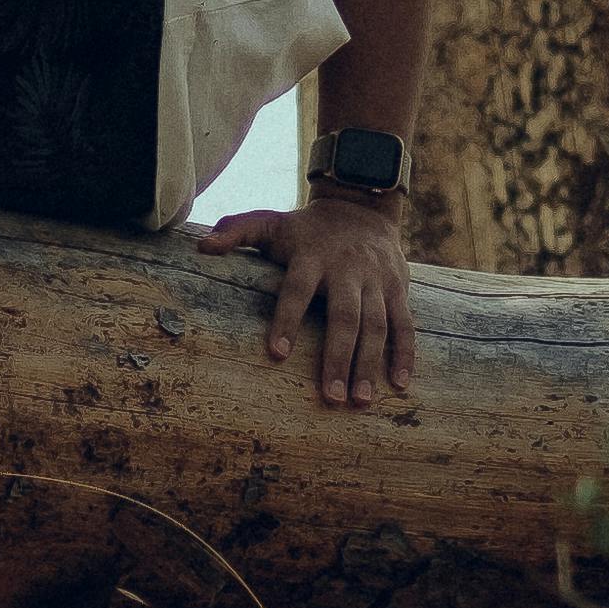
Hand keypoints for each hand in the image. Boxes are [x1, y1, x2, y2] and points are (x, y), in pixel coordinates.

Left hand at [206, 191, 417, 414]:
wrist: (362, 207)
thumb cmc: (307, 228)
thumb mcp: (271, 223)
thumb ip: (236, 231)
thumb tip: (203, 247)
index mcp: (313, 256)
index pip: (297, 289)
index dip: (287, 319)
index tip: (276, 354)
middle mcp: (347, 269)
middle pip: (344, 317)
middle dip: (338, 358)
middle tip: (330, 398)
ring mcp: (377, 281)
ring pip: (377, 326)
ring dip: (370, 365)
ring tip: (360, 401)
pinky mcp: (398, 289)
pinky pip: (405, 324)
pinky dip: (404, 354)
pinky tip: (399, 384)